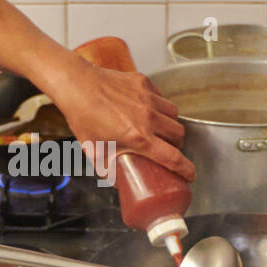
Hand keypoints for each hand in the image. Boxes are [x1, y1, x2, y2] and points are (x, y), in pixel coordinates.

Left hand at [48, 60, 193, 180]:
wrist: (77, 85)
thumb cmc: (83, 117)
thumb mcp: (94, 151)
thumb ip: (107, 170)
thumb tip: (117, 183)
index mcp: (138, 138)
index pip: (173, 157)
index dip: (186, 169)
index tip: (190, 175)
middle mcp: (148, 118)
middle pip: (179, 135)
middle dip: (177, 145)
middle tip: (167, 148)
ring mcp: (148, 98)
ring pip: (174, 114)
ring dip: (170, 124)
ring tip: (159, 129)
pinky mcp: (144, 83)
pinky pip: (162, 97)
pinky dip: (160, 106)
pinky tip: (148, 110)